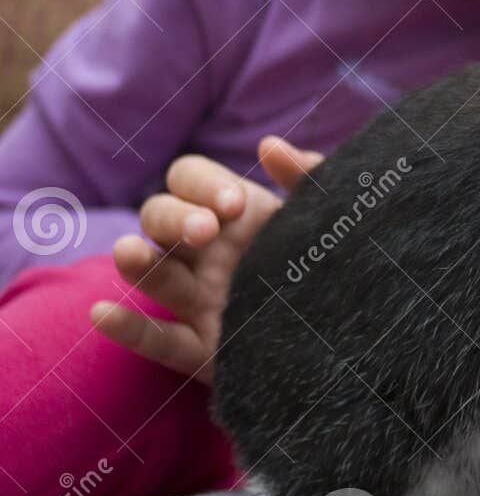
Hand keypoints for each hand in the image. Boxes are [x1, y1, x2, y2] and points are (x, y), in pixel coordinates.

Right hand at [94, 136, 323, 383]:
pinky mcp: (204, 349)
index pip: (188, 178)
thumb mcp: (332, 216)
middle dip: (174, 217)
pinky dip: (128, 328)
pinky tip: (102, 313)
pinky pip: (158, 339)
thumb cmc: (345, 263)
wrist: (362, 331)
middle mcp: (208, 252)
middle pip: (159, 217)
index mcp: (235, 214)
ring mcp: (200, 299)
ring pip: (152, 274)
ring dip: (136, 260)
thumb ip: (308, 179)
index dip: (202, 185)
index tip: (236, 205)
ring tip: (129, 251)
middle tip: (206, 231)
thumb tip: (268, 146)